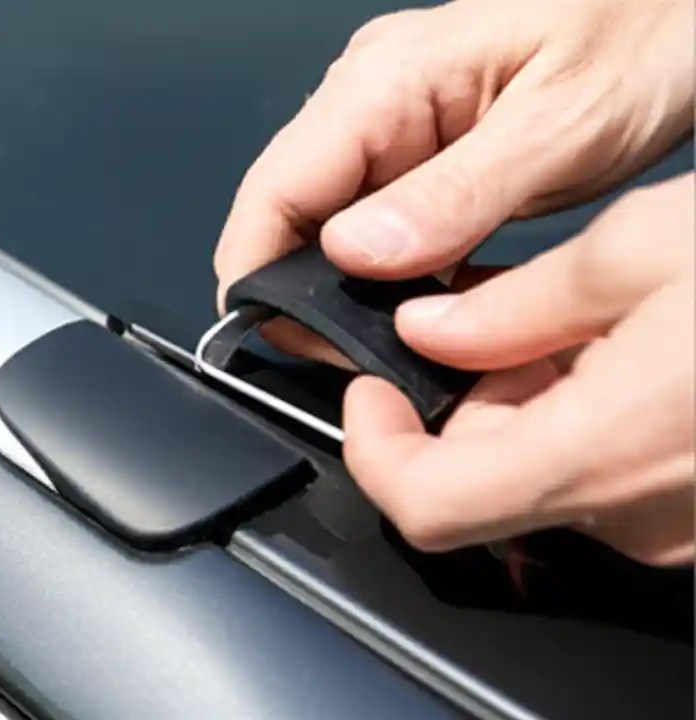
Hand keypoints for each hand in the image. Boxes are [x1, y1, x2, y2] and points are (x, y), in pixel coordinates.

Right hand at [212, 0, 693, 358]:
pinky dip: (391, 278)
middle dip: (304, 294)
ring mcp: (392, 128)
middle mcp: (371, 100)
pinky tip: (430, 307)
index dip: (256, 273)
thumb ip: (452, 196)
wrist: (688, 3)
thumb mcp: (558, 127)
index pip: (272, 189)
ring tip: (404, 337)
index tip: (277, 338)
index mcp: (384, 81)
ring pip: (327, 230)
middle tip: (359, 356)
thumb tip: (351, 254)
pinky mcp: (422, 155)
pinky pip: (376, 228)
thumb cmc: (646, 30)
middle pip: (288, 216)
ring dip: (350, 291)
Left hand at [344, 174, 694, 565]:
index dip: (375, 451)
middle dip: (461, 407)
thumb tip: (432, 331)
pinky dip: (585, 423)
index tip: (368, 391)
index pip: (429, 504)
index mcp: (607, 446)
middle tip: (481, 325)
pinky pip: (610, 480)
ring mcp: (679, 524)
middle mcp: (642, 512)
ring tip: (575, 324)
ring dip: (529, 409)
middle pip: (486, 485)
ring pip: (549, 478)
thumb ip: (514, 308)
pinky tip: (621, 355)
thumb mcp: (643, 249)